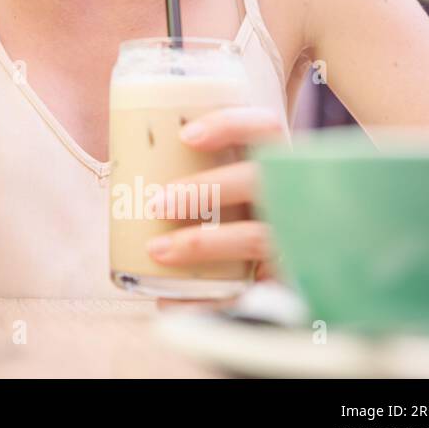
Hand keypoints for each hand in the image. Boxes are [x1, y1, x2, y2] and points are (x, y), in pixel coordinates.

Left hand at [145, 106, 286, 285]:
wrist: (304, 279)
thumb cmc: (245, 219)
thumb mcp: (236, 190)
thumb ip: (199, 174)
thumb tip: (123, 169)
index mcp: (278, 161)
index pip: (264, 128)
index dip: (229, 125)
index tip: (184, 136)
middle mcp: (295, 195)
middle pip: (259, 180)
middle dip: (204, 190)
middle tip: (156, 203)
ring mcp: (299, 241)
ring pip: (256, 237)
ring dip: (202, 243)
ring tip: (156, 250)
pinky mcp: (291, 283)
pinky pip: (251, 293)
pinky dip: (207, 301)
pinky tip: (169, 302)